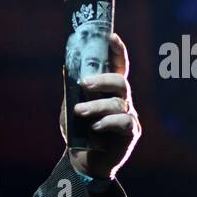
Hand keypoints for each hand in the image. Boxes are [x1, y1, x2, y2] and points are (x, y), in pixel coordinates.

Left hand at [61, 31, 141, 178]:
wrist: (81, 160)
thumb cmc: (78, 131)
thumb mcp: (70, 107)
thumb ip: (71, 88)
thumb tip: (66, 64)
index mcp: (109, 91)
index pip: (118, 67)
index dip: (117, 51)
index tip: (111, 36)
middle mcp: (122, 100)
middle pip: (120, 82)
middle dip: (102, 80)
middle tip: (84, 84)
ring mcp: (129, 115)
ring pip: (117, 103)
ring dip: (96, 106)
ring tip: (78, 112)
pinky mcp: (130, 132)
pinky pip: (123, 121)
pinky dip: (107, 122)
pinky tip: (95, 127)